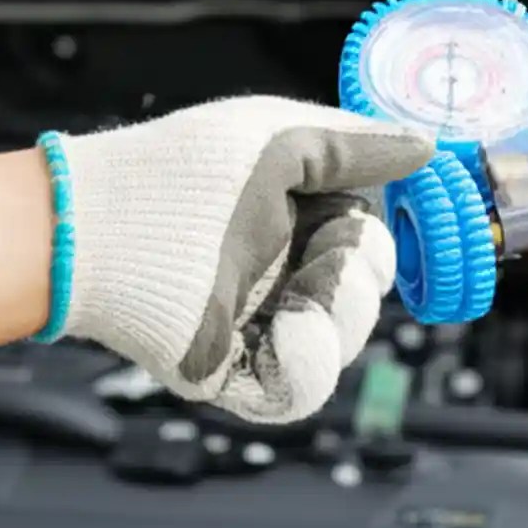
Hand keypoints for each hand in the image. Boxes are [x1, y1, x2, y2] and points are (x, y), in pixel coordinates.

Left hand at [48, 96, 432, 422]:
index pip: (363, 239)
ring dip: (339, 315)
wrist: (101, 230)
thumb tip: (426, 145)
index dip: (373, 237)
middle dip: (359, 274)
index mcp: (291, 216)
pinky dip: (309, 365)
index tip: (365, 223)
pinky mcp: (231, 368)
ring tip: (299, 294)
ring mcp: (254, 322)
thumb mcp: (283, 138)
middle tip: (323, 250)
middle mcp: (276, 269)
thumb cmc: (186, 172)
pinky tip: (292, 330)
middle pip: (362, 294)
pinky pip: (297, 389)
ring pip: (341, 342)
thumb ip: (358, 145)